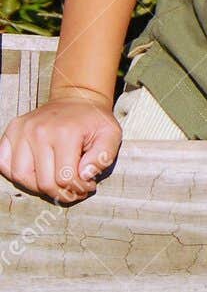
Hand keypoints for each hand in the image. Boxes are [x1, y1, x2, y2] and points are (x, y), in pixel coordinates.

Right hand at [0, 94, 120, 202]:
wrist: (77, 98)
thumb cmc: (94, 120)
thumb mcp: (111, 134)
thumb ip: (104, 156)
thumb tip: (85, 175)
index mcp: (65, 132)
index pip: (64, 177)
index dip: (78, 188)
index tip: (88, 185)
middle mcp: (38, 131)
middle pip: (42, 182)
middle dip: (61, 193)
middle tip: (74, 190)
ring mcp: (21, 131)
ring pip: (20, 176)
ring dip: (38, 187)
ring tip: (55, 183)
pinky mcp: (11, 131)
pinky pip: (4, 164)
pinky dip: (17, 174)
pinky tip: (36, 173)